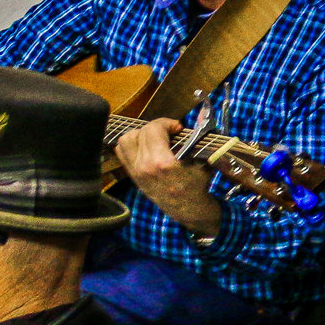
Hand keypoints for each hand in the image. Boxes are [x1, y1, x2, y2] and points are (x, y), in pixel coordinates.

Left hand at [110, 117, 221, 238]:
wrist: (187, 208)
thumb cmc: (197, 184)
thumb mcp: (203, 160)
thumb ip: (198, 137)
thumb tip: (200, 115)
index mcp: (162, 162)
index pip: (153, 129)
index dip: (166, 123)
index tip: (177, 128)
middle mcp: (144, 166)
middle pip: (141, 132)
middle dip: (156, 127)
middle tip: (168, 132)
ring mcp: (136, 171)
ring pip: (126, 140)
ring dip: (140, 134)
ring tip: (155, 138)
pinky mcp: (132, 175)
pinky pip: (122, 152)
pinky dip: (131, 145)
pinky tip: (145, 146)